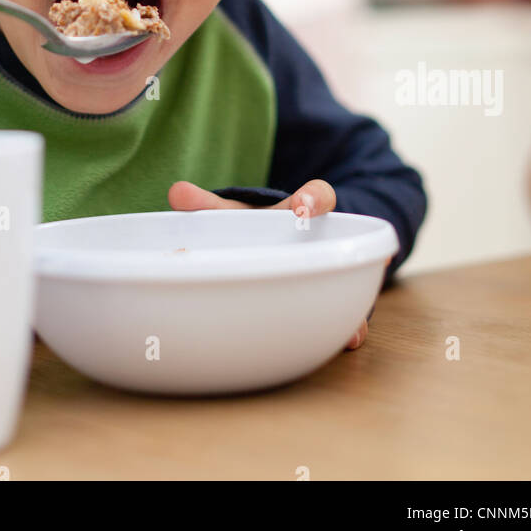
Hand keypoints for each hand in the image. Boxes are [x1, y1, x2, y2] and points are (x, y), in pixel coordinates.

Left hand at [168, 178, 393, 350]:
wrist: (277, 243)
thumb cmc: (254, 229)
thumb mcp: (234, 215)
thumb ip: (207, 206)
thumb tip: (176, 193)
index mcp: (298, 212)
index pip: (319, 196)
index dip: (314, 198)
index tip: (304, 206)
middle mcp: (320, 240)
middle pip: (339, 237)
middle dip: (340, 244)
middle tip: (335, 239)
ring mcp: (328, 269)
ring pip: (344, 277)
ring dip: (344, 289)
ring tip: (354, 310)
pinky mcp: (328, 298)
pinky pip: (342, 309)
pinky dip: (350, 323)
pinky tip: (350, 338)